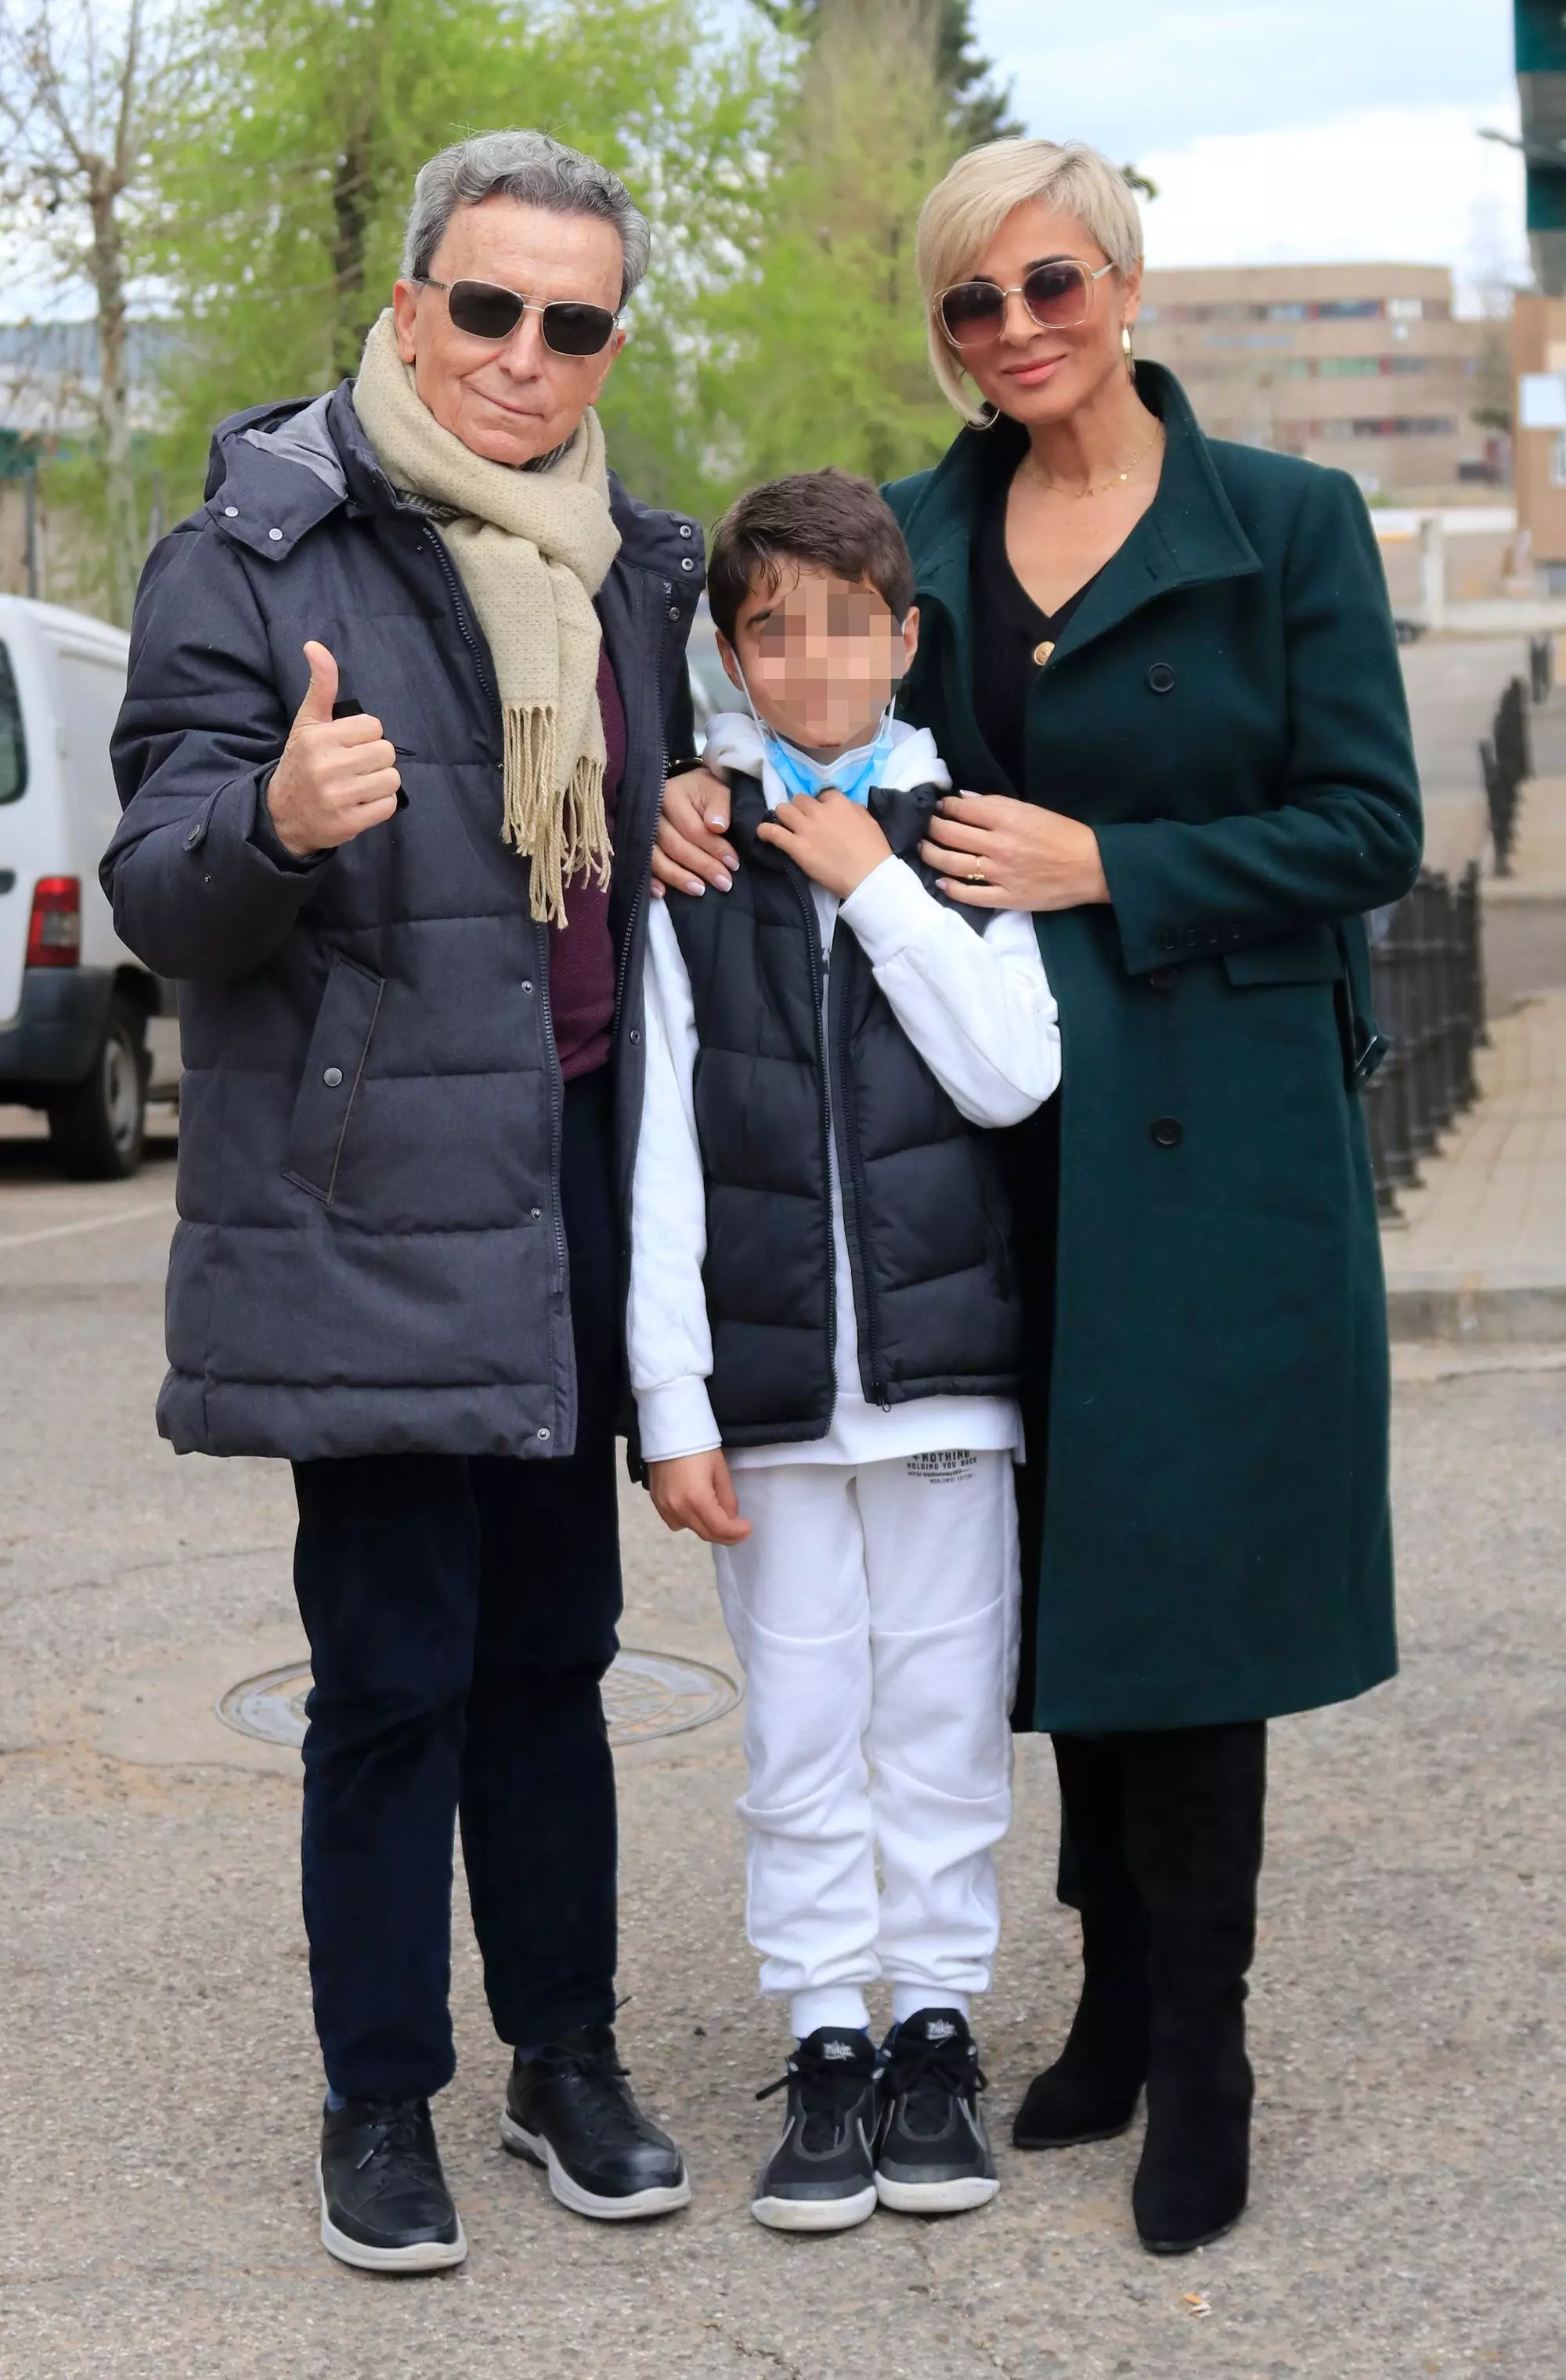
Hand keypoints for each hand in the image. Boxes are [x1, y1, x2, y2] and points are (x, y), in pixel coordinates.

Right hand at [265, 642, 401, 857]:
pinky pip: (389, 805)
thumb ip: (321, 686)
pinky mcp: (349, 823)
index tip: (347, 745)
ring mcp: (338, 797)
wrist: (282, 815)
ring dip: (380, 782)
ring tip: (358, 785)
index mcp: (319, 738)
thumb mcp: (307, 722)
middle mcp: (327, 766)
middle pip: (386, 752)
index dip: (365, 736)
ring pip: (391, 779)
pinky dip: (380, 805)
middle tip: (354, 767)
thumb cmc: (302, 762)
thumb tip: (314, 645)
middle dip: (375, 759)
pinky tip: (360, 803)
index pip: (374, 727)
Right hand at [648, 1450, 751, 1545]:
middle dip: (725, 1535)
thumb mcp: (720, 1471)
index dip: (736, 1533)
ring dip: (707, 1527)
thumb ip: (727, 1499)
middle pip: (705, 1533)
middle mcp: (678, 1508)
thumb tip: (730, 1518)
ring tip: (717, 1515)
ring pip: (691, 1529)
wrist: (669, 1431)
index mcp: (696, 1499)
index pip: (719, 1528)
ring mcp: (664, 1507)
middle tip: (739, 1530)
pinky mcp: (656, 1503)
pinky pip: (675, 1521)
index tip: (748, 1528)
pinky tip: (696, 1509)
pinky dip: (689, 1521)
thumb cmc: (699, 1446)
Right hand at [653, 766, 736, 896]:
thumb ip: (720, 806)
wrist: (687, 792)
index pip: (693, 829)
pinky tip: (663, 893)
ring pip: (656, 859)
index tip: (733, 864)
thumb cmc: (704, 793)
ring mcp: (641, 830)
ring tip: (700, 890)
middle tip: (724, 883)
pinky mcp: (638, 845)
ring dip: (678, 878)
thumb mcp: (717, 792)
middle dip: (702, 867)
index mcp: (669, 795)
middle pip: (675, 846)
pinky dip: (651, 881)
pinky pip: (642, 866)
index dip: (714, 848)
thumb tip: (717, 826)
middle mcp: (651, 813)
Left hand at [756, 786, 892, 898]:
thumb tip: (843, 807)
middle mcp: (819, 811)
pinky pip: (772, 832)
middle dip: (800, 808)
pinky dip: (765, 831)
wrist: (868, 876)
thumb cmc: (874, 851)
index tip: (822, 814)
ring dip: (783, 816)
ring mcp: (805, 828)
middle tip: (803, 820)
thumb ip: (853, 809)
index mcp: (839, 803)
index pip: (823, 794)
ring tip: (785, 825)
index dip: (821, 804)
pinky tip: (763, 833)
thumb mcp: (868, 821)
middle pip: (799, 799)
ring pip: (783, 809)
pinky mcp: (796, 847)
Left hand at [919, 793, 1108, 910]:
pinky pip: (970, 895)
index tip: (936, 807)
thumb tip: (962, 798)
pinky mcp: (1007, 897)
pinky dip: (951, 889)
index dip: (944, 807)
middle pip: (950, 834)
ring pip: (953, 863)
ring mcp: (1001, 873)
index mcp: (1007, 819)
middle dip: (931, 828)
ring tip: (923, 849)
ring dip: (932, 855)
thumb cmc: (1064, 834)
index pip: (962, 809)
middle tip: (923, 826)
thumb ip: (996, 803)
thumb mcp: (1032, 809)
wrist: (1092, 867)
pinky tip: (941, 883)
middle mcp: (999, 845)